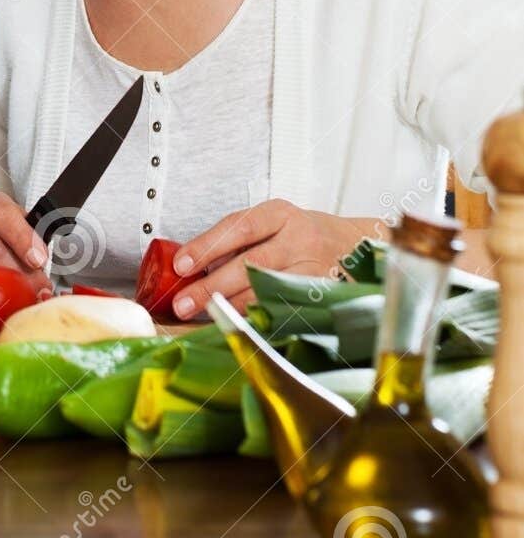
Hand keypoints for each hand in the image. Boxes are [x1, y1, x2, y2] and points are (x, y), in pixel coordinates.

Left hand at [165, 199, 373, 319]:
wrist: (357, 245)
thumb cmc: (300, 235)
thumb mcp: (273, 223)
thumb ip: (237, 241)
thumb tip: (190, 268)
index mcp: (281, 214)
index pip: (238, 227)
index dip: (207, 246)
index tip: (181, 265)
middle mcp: (300, 239)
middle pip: (250, 264)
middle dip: (212, 285)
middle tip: (183, 302)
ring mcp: (314, 269)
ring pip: (266, 291)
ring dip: (231, 305)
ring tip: (201, 315)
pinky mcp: (323, 296)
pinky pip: (285, 309)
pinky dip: (258, 317)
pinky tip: (237, 323)